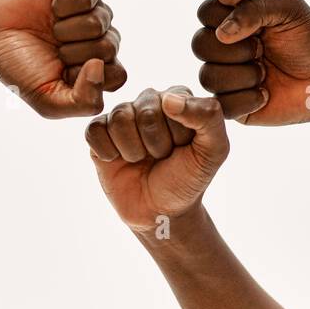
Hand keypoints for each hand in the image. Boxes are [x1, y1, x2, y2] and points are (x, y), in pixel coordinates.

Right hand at [0, 0, 126, 117]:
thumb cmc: (19, 67)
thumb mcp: (47, 100)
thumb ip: (82, 102)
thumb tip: (100, 67)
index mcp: (98, 71)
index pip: (117, 76)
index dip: (88, 76)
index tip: (62, 73)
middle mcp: (100, 41)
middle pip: (110, 47)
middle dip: (73, 51)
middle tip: (53, 49)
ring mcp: (93, 14)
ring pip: (100, 21)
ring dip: (66, 28)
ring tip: (51, 29)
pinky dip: (64, 4)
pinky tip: (52, 9)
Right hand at [86, 87, 228, 231]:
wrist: (161, 212)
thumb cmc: (189, 178)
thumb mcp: (214, 150)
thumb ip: (207, 117)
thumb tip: (168, 99)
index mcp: (178, 96)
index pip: (173, 104)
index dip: (179, 135)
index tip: (184, 149)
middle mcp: (148, 100)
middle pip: (145, 112)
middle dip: (157, 146)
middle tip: (161, 158)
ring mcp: (121, 116)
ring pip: (119, 120)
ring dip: (134, 151)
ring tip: (142, 160)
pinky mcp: (97, 132)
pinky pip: (95, 131)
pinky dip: (108, 153)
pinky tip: (118, 160)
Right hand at [191, 0, 309, 124]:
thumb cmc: (308, 40)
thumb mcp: (289, 8)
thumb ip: (255, 7)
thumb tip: (222, 32)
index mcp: (232, 18)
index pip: (205, 12)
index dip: (226, 18)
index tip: (259, 25)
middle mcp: (222, 47)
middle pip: (199, 44)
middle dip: (237, 49)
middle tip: (262, 50)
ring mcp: (224, 76)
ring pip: (208, 76)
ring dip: (244, 75)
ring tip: (266, 73)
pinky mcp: (231, 105)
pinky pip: (221, 104)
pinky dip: (247, 99)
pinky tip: (265, 94)